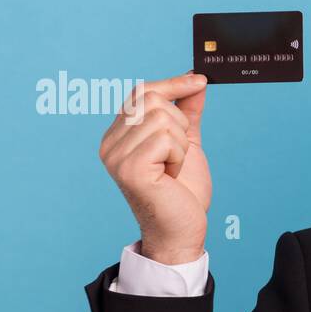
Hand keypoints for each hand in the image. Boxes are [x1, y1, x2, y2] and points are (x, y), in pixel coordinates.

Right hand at [98, 71, 210, 264]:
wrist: (182, 230)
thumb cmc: (182, 192)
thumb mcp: (187, 143)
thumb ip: (188, 112)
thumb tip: (196, 80)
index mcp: (118, 136)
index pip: (141, 93)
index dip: (173, 83)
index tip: (200, 80)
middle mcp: (110, 143)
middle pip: (153, 100)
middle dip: (180, 125)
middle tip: (177, 156)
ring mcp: (116, 156)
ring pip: (163, 119)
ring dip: (181, 145)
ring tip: (172, 169)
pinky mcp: (130, 168)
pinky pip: (166, 139)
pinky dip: (179, 156)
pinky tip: (170, 176)